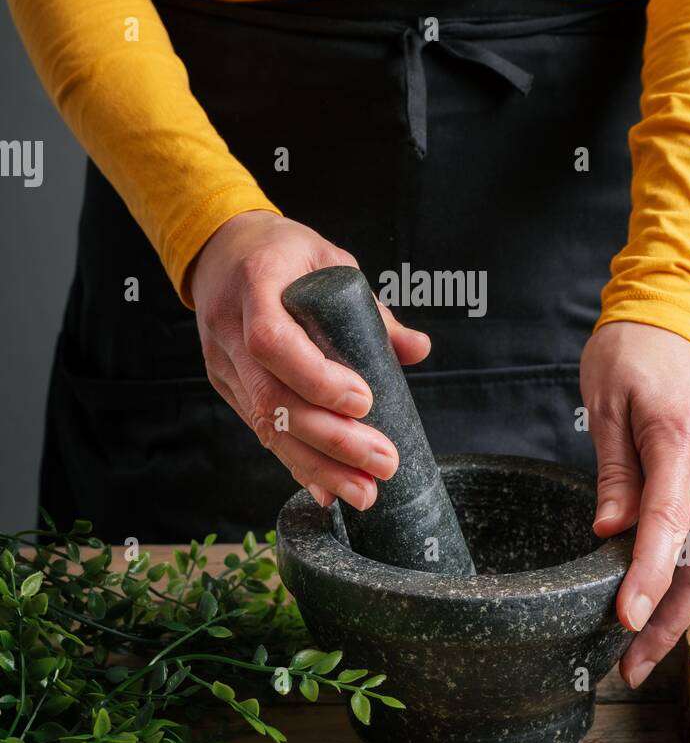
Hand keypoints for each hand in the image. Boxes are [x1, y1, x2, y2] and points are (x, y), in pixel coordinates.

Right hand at [188, 211, 430, 509]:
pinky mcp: (228, 387)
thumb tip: (417, 350)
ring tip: (364, 492)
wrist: (219, 250)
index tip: (363, 401)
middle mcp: (229, 331)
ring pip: (265, 425)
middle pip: (272, 398)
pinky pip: (262, 432)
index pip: (272, 341)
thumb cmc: (281, 252)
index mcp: (255, 287)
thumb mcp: (329, 260)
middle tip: (382, 463)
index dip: (315, 377)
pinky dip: (297, 464)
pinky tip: (328, 492)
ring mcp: (224, 364)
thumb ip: (371, 308)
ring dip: (318, 466)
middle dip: (331, 439)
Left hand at [580, 321, 689, 687]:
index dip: (645, 579)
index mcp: (678, 444)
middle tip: (628, 664)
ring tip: (636, 648)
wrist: (667, 316)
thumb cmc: (630, 350)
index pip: (666, 526)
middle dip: (668, 620)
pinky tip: (649, 600)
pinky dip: (676, 576)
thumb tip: (609, 532)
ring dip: (674, 607)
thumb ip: (612, 472)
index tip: (623, 620)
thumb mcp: (605, 403)